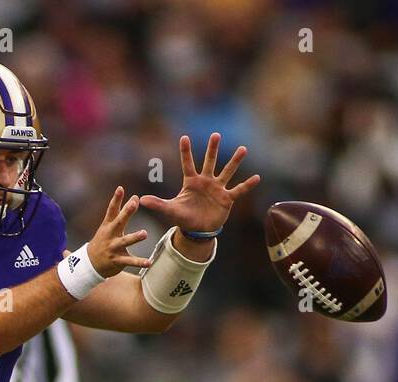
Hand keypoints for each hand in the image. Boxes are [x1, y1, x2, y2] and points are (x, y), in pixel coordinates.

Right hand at [86, 188, 152, 277]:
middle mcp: (110, 235)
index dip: (116, 199)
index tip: (120, 188)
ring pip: (125, 241)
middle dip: (126, 212)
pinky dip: (139, 262)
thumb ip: (122, 211)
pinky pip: (130, 261)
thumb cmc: (103, 240)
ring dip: (134, 237)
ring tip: (145, 233)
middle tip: (134, 203)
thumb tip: (136, 196)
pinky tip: (149, 262)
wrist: (90, 263)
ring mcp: (113, 247)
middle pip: (118, 222)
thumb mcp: (108, 225)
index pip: (111, 209)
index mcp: (108, 225)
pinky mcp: (118, 260)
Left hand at [139, 133, 260, 234]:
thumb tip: (141, 200)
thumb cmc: (184, 217)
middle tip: (216, 135)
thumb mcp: (170, 210)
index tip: (183, 137)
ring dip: (235, 161)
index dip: (186, 152)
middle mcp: (206, 181)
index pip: (187, 164)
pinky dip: (247, 185)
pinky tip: (256, 177)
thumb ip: (157, 204)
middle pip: (209, 162)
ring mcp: (217, 189)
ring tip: (243, 149)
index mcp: (191, 182)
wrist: (198, 230)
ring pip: (227, 171)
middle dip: (212, 149)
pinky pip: (238, 190)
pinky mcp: (227, 199)